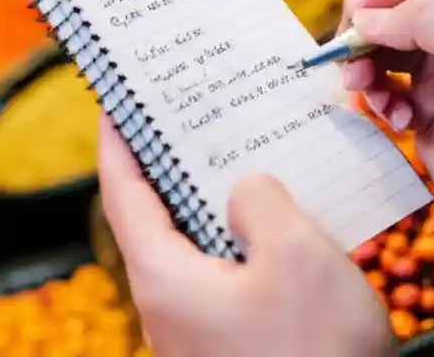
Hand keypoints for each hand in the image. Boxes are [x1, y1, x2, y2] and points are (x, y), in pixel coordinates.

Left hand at [99, 120, 396, 356]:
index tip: (116, 101)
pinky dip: (243, 243)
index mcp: (163, 277)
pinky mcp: (231, 349)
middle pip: (156, 218)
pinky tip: (283, 225)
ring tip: (245, 156)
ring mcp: (198, 333)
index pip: (122, 192)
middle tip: (191, 114)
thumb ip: (263, 202)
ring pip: (197, 250)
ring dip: (216, 204)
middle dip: (173, 164)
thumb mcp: (298, 256)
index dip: (118, 141)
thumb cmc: (317, 356)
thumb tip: (246, 189)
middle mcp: (168, 307)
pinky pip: (226, 280)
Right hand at [338, 0, 433, 283]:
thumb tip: (366, 18)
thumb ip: (431, 23)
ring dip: (363, 67)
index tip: (367, 18)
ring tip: (369, 97)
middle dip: (365, 29)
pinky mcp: (427, 110)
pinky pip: (381, 88)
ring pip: (377, 46)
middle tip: (353, 63)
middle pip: (389, 3)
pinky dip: (376, 101)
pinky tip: (398, 123)